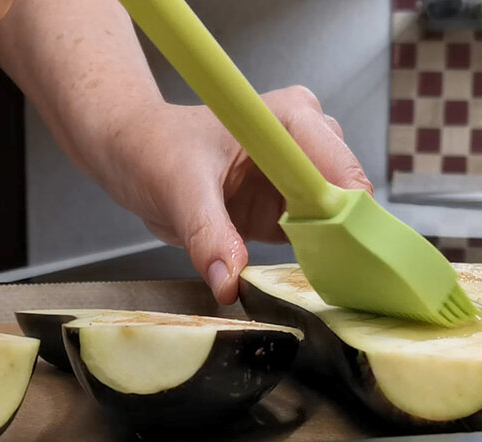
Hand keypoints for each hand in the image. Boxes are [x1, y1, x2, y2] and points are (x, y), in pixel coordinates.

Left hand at [97, 86, 372, 304]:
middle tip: (324, 276)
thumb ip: (208, 235)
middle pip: (347, 199)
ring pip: (336, 222)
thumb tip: (229, 282)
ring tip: (315, 280)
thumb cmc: (155, 148)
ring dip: (326, 252)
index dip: (344, 215)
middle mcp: (306, 143)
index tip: (337, 257)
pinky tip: (300, 275)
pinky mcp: (288, 207)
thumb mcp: (179, 189)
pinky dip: (310, 258)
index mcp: (292, 118)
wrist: (134, 153)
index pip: (341, 172)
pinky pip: (315, 238)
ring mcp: (300, 176)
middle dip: (338, 238)